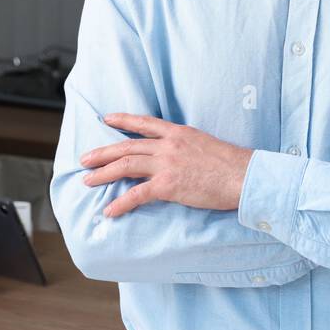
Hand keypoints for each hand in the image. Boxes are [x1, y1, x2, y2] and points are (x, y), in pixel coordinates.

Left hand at [78, 114, 252, 216]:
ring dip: (103, 173)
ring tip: (88, 181)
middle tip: (85, 159)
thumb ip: (187, 146)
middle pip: (127, 145)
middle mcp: (168, 145)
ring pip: (126, 165)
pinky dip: (120, 203)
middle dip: (103, 153)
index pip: (145, 123)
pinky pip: (137, 194)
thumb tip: (180, 155)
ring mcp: (167, 164)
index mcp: (178, 133)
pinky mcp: (169, 185)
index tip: (107, 119)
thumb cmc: (232, 164)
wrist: (244, 175)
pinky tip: (109, 210)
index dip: (123, 120)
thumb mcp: (206, 144)